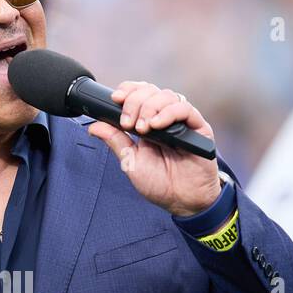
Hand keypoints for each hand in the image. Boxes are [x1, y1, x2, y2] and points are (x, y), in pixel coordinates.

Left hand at [86, 82, 220, 216]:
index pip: (139, 94)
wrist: (182, 201)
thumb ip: (115, 141)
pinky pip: (184, 108)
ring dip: (149, 107)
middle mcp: (165, 118)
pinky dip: (167, 113)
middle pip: (150, 91)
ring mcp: (182, 121)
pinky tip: (156, 125)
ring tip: (142, 128)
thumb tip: (94, 126)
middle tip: (127, 123)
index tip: (115, 99)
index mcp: (148, 122)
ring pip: (166, 95)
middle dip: (134, 102)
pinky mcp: (198, 127)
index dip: (127, 90)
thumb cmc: (160, 184)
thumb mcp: (131, 161)